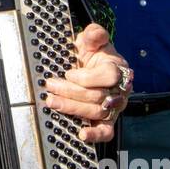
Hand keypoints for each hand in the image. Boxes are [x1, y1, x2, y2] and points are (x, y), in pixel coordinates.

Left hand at [42, 23, 131, 144]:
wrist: (96, 68)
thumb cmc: (94, 55)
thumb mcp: (92, 41)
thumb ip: (94, 34)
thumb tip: (93, 33)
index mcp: (117, 69)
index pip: (108, 75)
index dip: (87, 77)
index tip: (69, 73)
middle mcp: (119, 90)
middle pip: (97, 95)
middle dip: (70, 92)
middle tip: (51, 86)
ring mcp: (114, 107)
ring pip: (96, 112)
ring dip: (72, 108)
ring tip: (52, 101)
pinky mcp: (108, 120)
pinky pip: (106, 131)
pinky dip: (95, 135)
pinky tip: (82, 134)